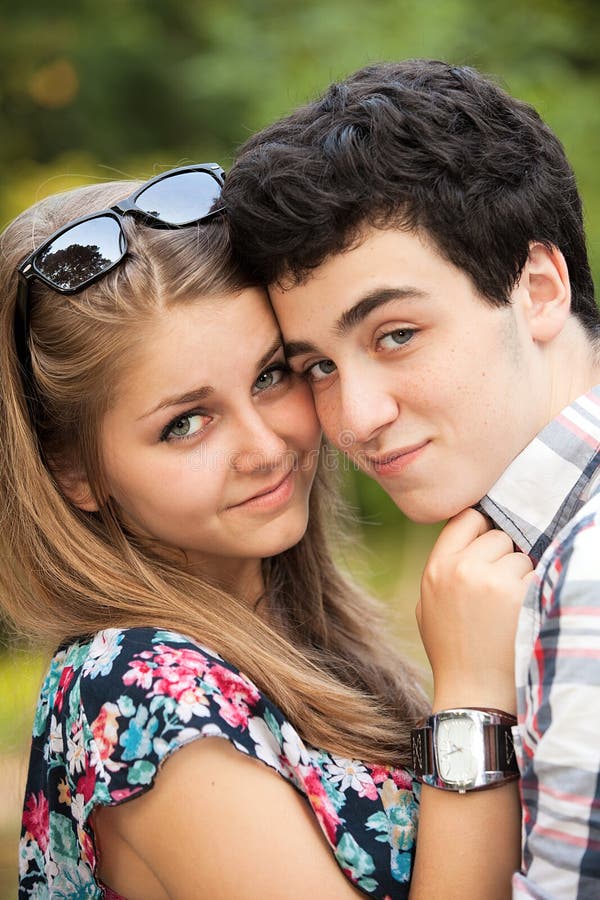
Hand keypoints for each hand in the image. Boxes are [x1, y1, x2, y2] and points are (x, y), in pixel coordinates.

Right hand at [416, 508, 533, 714]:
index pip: (465, 519)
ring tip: (509, 609)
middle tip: (498, 591)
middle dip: (503, 558)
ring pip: (521, 557)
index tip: (489, 548)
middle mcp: (462, 569)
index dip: (481, 529)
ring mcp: (492, 581)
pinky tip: (522, 615)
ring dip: (521, 577)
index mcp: (436, 568)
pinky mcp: (520, 596)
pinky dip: (536, 592)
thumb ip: (443, 570)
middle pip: (498, 537)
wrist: (473, 693)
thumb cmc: (451, 652)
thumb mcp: (427, 606)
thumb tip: (469, 541)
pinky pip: (538, 575)